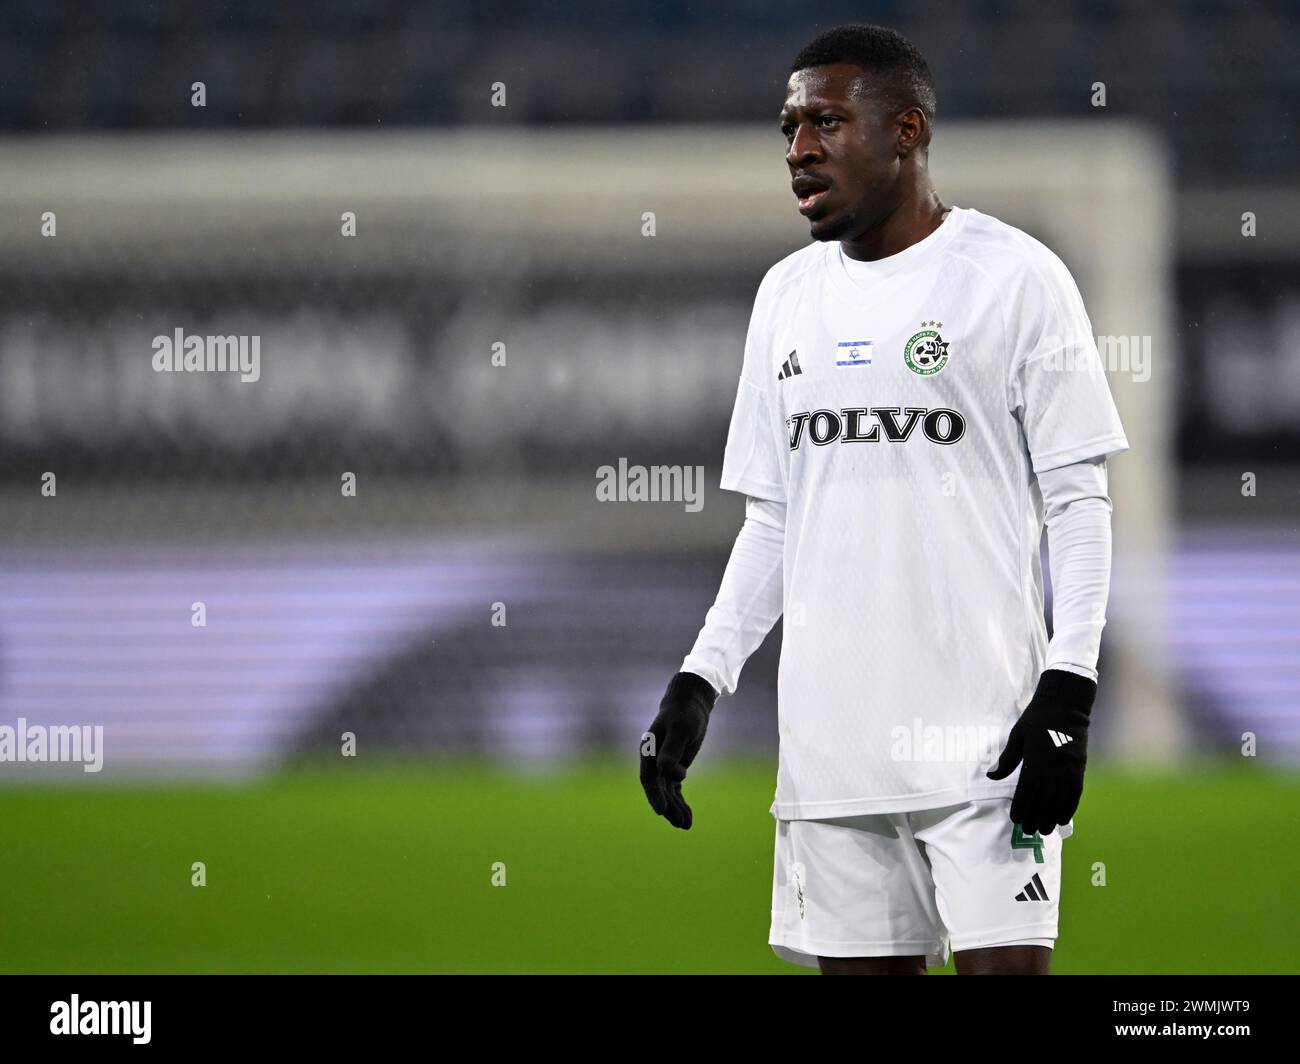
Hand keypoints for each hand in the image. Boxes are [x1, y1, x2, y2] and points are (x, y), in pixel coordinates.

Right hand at [640, 671, 717, 829]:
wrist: (690, 705)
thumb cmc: (684, 714)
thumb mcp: (681, 730)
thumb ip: (672, 750)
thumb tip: (669, 773)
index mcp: (648, 750)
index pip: (648, 777)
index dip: (654, 795)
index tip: (662, 811)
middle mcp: (652, 760)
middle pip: (658, 789)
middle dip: (668, 807)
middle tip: (681, 823)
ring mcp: (662, 766)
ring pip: (666, 792)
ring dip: (675, 808)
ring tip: (687, 825)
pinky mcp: (673, 769)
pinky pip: (674, 790)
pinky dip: (680, 802)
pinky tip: (688, 816)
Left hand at [987, 669, 1094, 834]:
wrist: (1066, 705)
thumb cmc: (1037, 718)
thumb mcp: (1017, 735)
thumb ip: (1007, 758)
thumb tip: (991, 776)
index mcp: (1035, 758)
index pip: (1027, 789)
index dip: (1022, 807)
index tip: (1015, 819)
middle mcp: (1053, 766)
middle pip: (1044, 798)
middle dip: (1036, 816)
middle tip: (1029, 830)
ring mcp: (1069, 768)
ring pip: (1060, 799)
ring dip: (1052, 816)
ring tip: (1045, 830)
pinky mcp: (1080, 767)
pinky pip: (1075, 792)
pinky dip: (1070, 807)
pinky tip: (1064, 818)